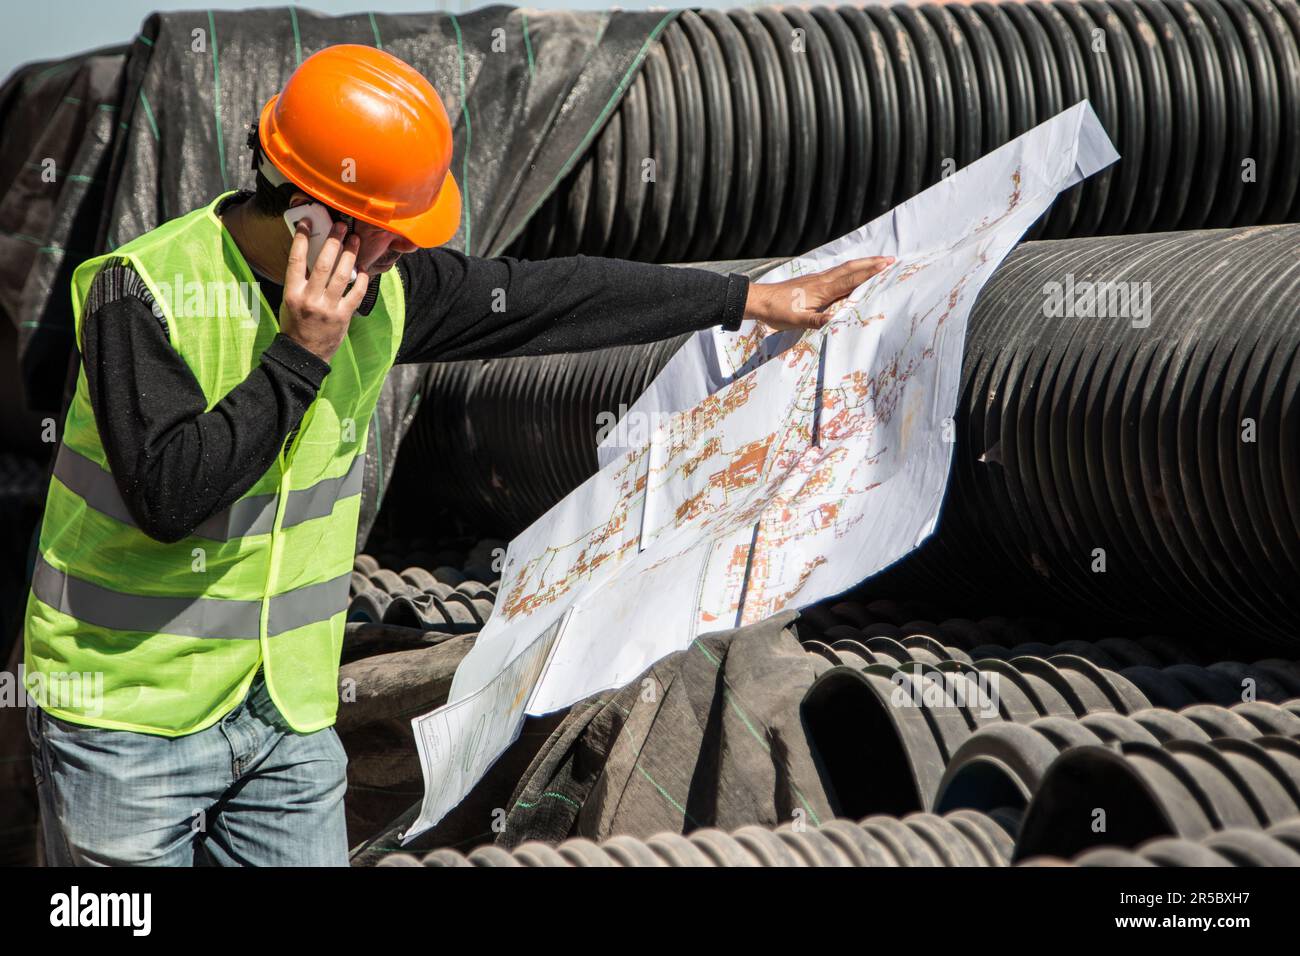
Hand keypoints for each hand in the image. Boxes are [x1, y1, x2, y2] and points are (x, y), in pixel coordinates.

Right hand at [279, 220, 370, 362]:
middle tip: (340, 226)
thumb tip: (311, 254)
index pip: (296, 260)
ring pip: (341, 275)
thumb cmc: (296, 324)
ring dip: (350, 255)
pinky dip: (360, 280)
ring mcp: (328, 308)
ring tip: (355, 240)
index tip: (307, 221)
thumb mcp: (290, 301)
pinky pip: (355, 294)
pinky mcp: (343, 316)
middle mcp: (310, 299)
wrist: (304, 354)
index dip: (301, 238)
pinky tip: (362, 269)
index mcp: (292, 293)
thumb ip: (300, 280)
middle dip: (333, 241)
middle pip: (322, 264)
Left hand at [743, 256, 894, 332]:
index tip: (886, 265)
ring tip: (879, 262)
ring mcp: (818, 279)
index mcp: (822, 289)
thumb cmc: (777, 312)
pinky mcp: (813, 281)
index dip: (869, 272)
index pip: (850, 279)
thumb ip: (816, 320)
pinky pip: (837, 273)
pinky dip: (851, 269)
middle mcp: (822, 280)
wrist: (759, 300)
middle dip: (871, 263)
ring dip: (863, 264)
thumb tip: (836, 322)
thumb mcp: (796, 321)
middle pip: (851, 268)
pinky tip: (853, 271)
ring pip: (845, 268)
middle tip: (891, 259)